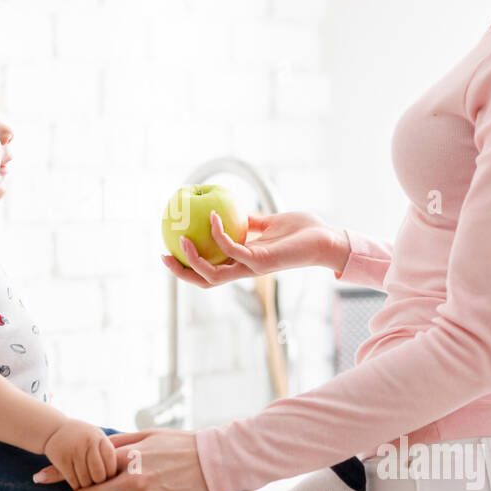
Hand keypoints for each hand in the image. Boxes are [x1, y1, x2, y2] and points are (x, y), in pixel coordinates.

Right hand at [42, 419, 117, 489]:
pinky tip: (78, 487)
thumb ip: (109, 453)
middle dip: (99, 484)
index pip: (111, 463)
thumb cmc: (83, 438)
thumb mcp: (98, 437)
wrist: (54, 429)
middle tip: (98, 487)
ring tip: (88, 488)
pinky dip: (77, 488)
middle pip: (99, 475)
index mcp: (100, 438)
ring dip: (87, 489)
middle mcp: (88, 442)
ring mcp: (74, 450)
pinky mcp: (61, 459)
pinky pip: (73, 481)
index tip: (110, 480)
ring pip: (86, 481)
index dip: (111, 475)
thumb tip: (127, 475)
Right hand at [163, 209, 344, 287]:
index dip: (188, 267)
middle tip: (164, 256)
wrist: (326, 238)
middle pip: (205, 280)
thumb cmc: (303, 231)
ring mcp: (252, 267)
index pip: (210, 271)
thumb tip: (229, 210)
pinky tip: (212, 218)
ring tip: (182, 240)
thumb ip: (250, 222)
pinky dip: (218, 234)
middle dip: (182, 272)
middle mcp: (245, 269)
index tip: (171, 250)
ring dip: (194, 260)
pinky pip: (232, 248)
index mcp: (244, 262)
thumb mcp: (270, 223)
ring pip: (214, 273)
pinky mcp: (261, 260)